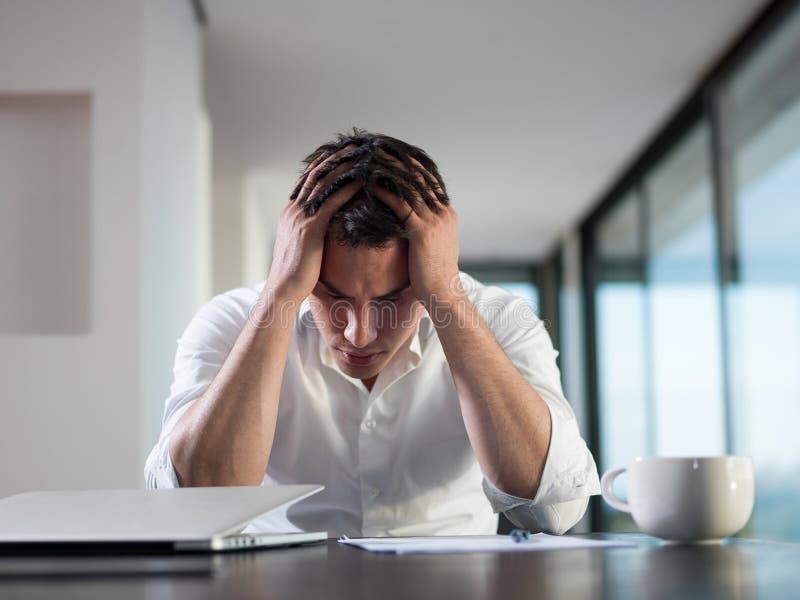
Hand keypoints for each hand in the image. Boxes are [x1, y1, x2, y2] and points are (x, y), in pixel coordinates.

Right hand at [266, 146, 360, 302]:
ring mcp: (300, 218)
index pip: (308, 181)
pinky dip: (348, 188)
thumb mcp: (302, 248)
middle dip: (336, 157)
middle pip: (316, 175)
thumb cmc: (296, 276)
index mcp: (290, 213)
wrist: (283, 290)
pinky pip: (332, 202)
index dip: (324, 165)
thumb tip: (324, 230)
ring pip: (324, 184)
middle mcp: (293, 210)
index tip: (340, 151)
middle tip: (354, 144)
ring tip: (362, 154)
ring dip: (344, 166)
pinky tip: (363, 179)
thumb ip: (311, 233)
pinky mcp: (311, 229)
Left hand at [370, 156, 461, 307]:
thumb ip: (426, 227)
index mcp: (447, 213)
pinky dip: (384, 193)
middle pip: (419, 176)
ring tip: (369, 158)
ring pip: (409, 187)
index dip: (410, 162)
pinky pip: (400, 206)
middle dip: (398, 159)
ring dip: (388, 170)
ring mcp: (435, 221)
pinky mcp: (422, 233)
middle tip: (378, 145)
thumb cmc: (432, 275)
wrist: (442, 294)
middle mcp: (443, 213)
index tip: (392, 150)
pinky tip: (368, 185)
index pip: (429, 179)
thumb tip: (410, 218)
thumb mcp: (435, 245)